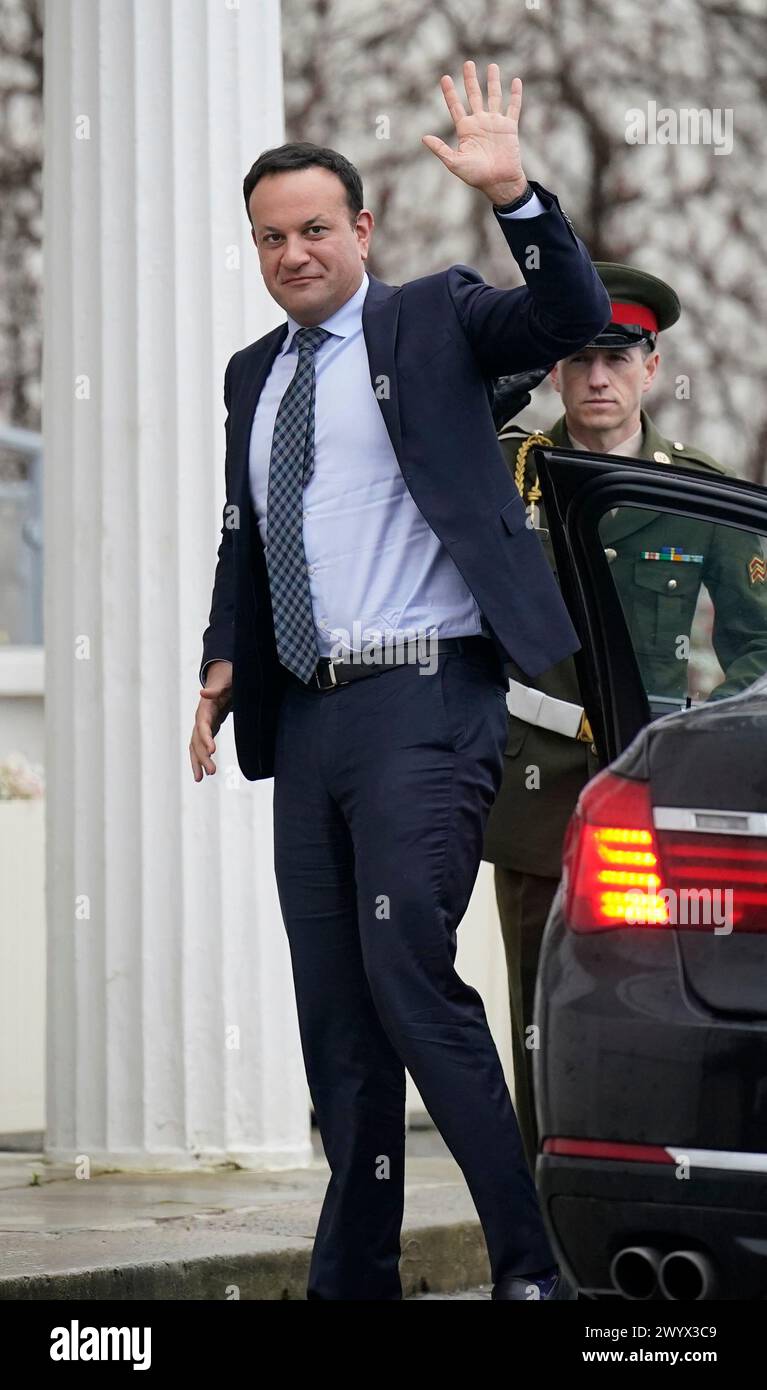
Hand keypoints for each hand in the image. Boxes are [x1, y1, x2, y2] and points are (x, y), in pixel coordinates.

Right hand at [189, 660, 232, 780]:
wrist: (223, 678)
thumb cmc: (227, 680)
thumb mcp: (225, 681)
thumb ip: (216, 688)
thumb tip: (202, 692)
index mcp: (205, 708)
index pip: (203, 726)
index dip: (206, 738)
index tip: (212, 751)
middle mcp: (200, 719)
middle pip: (197, 740)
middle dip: (203, 756)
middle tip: (212, 772)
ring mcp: (201, 725)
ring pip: (195, 747)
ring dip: (198, 762)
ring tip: (200, 779)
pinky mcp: (206, 730)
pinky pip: (199, 747)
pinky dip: (199, 760)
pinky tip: (201, 775)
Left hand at [422, 60, 526, 204]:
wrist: (499, 182)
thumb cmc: (476, 176)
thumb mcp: (454, 163)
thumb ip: (440, 149)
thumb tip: (423, 138)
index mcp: (466, 130)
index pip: (455, 106)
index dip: (450, 93)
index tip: (445, 78)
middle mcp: (480, 123)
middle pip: (474, 95)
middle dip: (470, 80)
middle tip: (468, 63)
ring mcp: (495, 123)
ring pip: (494, 96)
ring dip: (493, 81)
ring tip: (492, 66)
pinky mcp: (510, 127)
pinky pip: (513, 107)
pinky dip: (515, 95)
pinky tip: (516, 81)